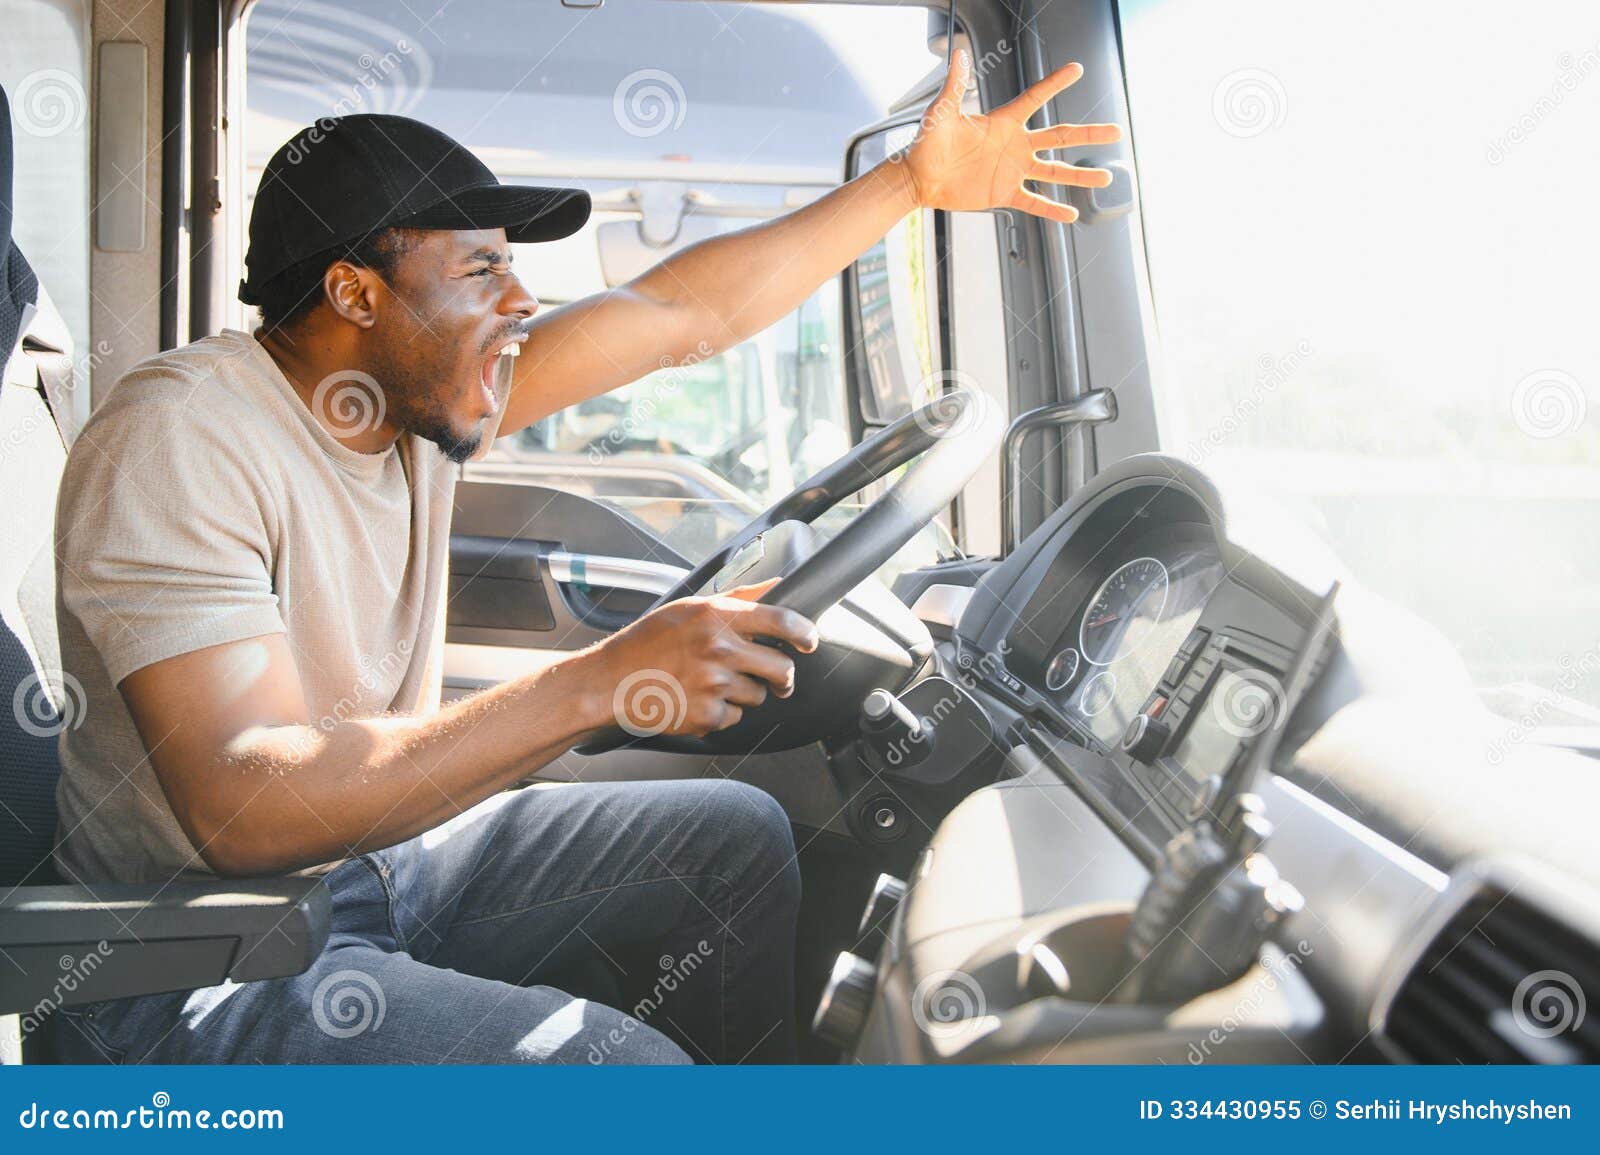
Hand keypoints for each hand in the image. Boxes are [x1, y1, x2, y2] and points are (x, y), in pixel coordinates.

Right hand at [589, 580, 819, 736]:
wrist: (610, 681)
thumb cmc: (646, 642)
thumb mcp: (689, 607)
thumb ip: (738, 597)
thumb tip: (777, 585)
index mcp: (716, 617)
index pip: (780, 620)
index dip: (804, 632)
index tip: (809, 641)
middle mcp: (718, 649)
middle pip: (781, 668)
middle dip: (781, 676)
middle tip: (772, 676)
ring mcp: (713, 684)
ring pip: (759, 695)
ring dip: (745, 693)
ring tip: (712, 683)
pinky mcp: (707, 715)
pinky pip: (736, 717)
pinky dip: (723, 713)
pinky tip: (699, 699)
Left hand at [903, 50, 1121, 223]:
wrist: (920, 179)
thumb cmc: (927, 143)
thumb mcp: (942, 112)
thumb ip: (954, 85)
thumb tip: (957, 53)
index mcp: (1004, 123)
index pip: (1035, 98)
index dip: (1055, 84)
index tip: (1077, 70)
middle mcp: (1015, 145)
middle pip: (1060, 137)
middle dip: (1089, 135)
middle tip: (1116, 131)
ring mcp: (1012, 171)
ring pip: (1055, 172)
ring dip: (1080, 176)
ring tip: (1106, 177)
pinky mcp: (1004, 193)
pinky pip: (1034, 201)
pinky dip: (1052, 209)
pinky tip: (1072, 213)